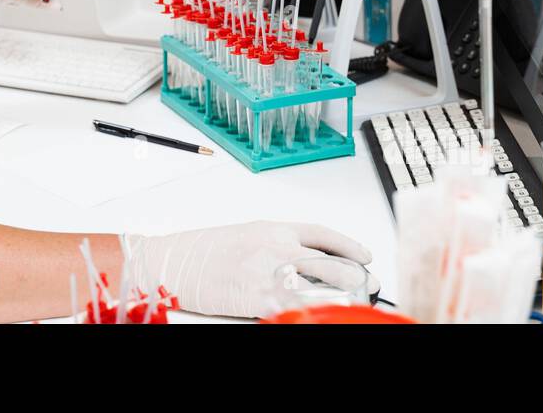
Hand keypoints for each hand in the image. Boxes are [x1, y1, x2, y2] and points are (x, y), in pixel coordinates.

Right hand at [124, 221, 371, 317]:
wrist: (173, 262)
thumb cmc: (202, 251)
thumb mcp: (246, 236)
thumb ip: (275, 245)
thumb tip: (303, 260)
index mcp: (273, 228)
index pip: (322, 233)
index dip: (348, 245)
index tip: (364, 254)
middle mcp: (277, 246)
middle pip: (330, 262)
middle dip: (356, 276)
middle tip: (370, 285)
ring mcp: (270, 272)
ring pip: (322, 286)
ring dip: (344, 296)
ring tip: (356, 302)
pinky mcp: (260, 297)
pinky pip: (298, 307)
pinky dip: (313, 311)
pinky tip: (323, 313)